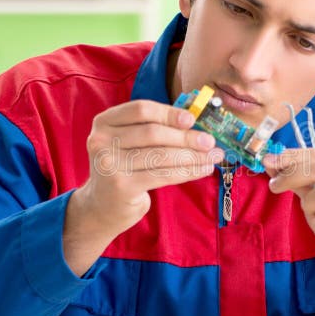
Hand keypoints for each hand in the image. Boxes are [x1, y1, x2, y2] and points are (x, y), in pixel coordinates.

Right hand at [64, 100, 223, 274]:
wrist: (103, 205)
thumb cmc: (125, 168)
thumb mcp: (129, 142)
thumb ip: (153, 128)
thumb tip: (194, 123)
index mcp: (104, 122)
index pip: (141, 110)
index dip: (169, 113)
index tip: (191, 120)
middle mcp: (101, 141)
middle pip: (153, 133)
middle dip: (186, 137)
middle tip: (210, 142)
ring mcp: (109, 164)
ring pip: (161, 156)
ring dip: (192, 156)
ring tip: (213, 157)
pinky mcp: (122, 186)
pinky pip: (163, 175)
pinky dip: (187, 171)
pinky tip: (203, 170)